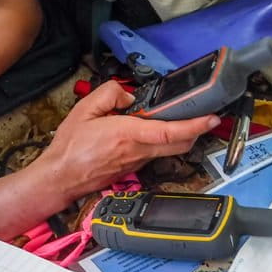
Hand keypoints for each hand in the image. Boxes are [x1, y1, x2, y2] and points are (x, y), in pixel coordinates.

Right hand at [33, 81, 219, 202]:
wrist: (61, 177)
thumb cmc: (71, 146)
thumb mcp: (85, 108)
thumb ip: (110, 95)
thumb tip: (129, 98)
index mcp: (127, 134)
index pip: (168, 131)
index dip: (194, 125)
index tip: (210, 118)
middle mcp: (137, 151)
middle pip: (179, 144)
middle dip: (197, 131)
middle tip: (205, 116)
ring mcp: (137, 162)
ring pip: (169, 150)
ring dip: (181, 136)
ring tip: (184, 120)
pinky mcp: (133, 168)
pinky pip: (155, 154)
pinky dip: (162, 142)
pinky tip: (154, 131)